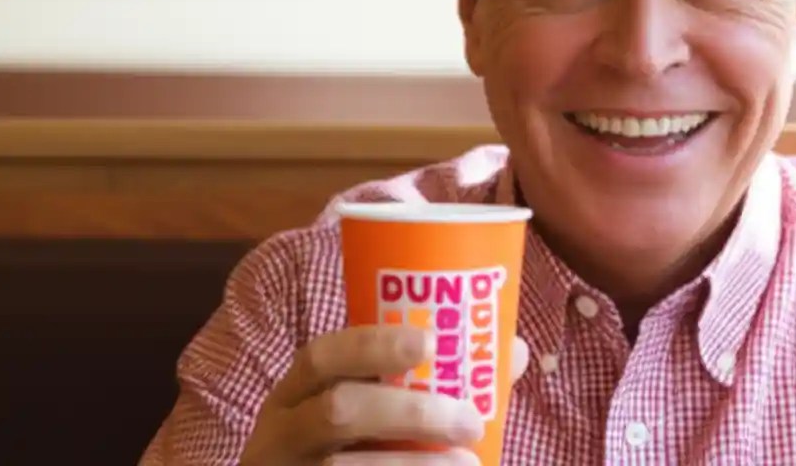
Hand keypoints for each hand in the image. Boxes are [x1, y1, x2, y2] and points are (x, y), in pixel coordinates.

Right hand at [239, 325, 530, 465]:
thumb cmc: (345, 448)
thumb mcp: (365, 411)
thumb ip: (428, 383)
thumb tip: (512, 352)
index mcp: (296, 393)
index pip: (321, 356)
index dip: (373, 345)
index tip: (429, 342)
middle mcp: (282, 434)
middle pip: (339, 412)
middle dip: (412, 413)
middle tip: (471, 422)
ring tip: (469, 465)